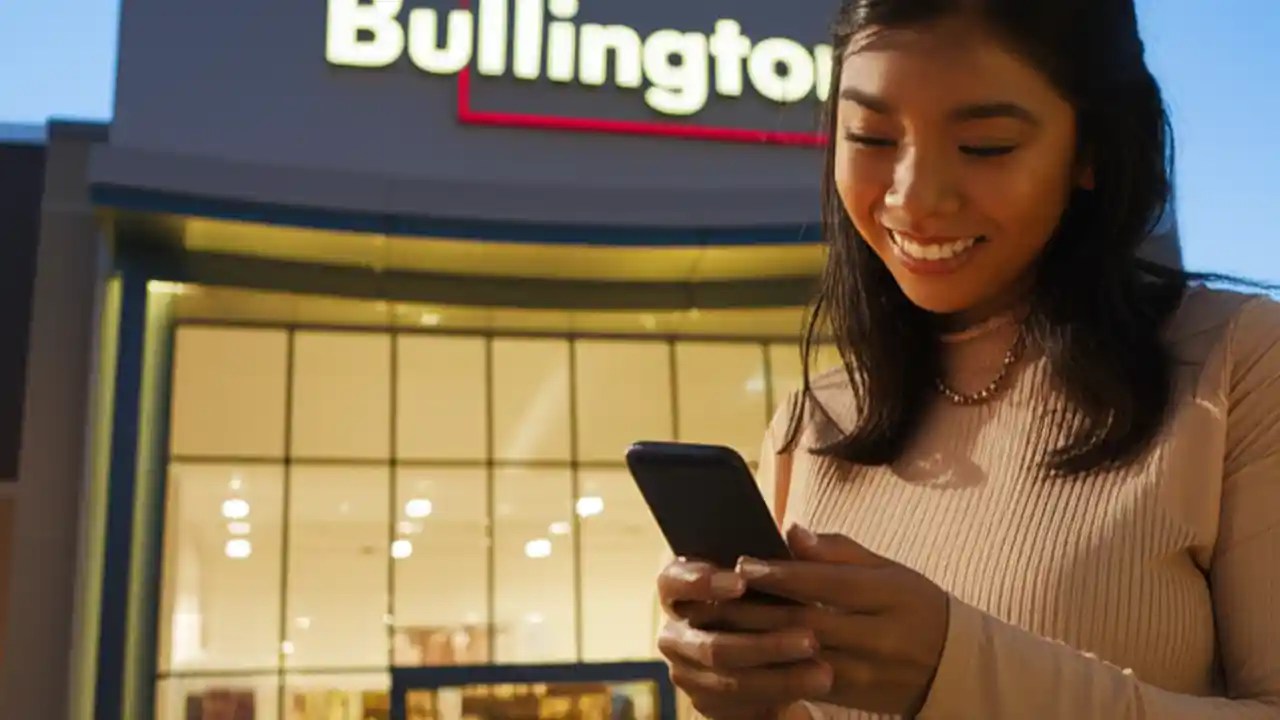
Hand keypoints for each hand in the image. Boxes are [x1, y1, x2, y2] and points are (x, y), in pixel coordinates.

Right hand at [656, 557, 833, 719]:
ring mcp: (688, 672)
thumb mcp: (786, 576)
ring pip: (728, 680)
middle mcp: (676, 632)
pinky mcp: (706, 703)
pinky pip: (737, 708)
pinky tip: (810, 692)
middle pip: (711, 644)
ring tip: (823, 671)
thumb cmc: (776, 599)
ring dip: (778, 677)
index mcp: (681, 589)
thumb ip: (793, 555)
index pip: (672, 581)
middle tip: (810, 639)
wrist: (782, 652)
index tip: (740, 582)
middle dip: (764, 643)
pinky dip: (776, 698)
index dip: (700, 582)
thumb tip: (794, 530)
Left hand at [730, 526, 949, 716]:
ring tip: (717, 624)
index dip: (784, 574)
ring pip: (799, 658)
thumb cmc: (914, 606)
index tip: (745, 564)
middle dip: (756, 610)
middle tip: (714, 596)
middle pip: (807, 623)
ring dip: (753, 642)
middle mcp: (880, 636)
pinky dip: (769, 668)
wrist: (954, 668)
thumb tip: (792, 530)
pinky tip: (740, 654)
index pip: (828, 583)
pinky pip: (803, 683)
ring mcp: (866, 672)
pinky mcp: (852, 697)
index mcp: (890, 595)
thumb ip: (839, 551)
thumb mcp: (889, 570)